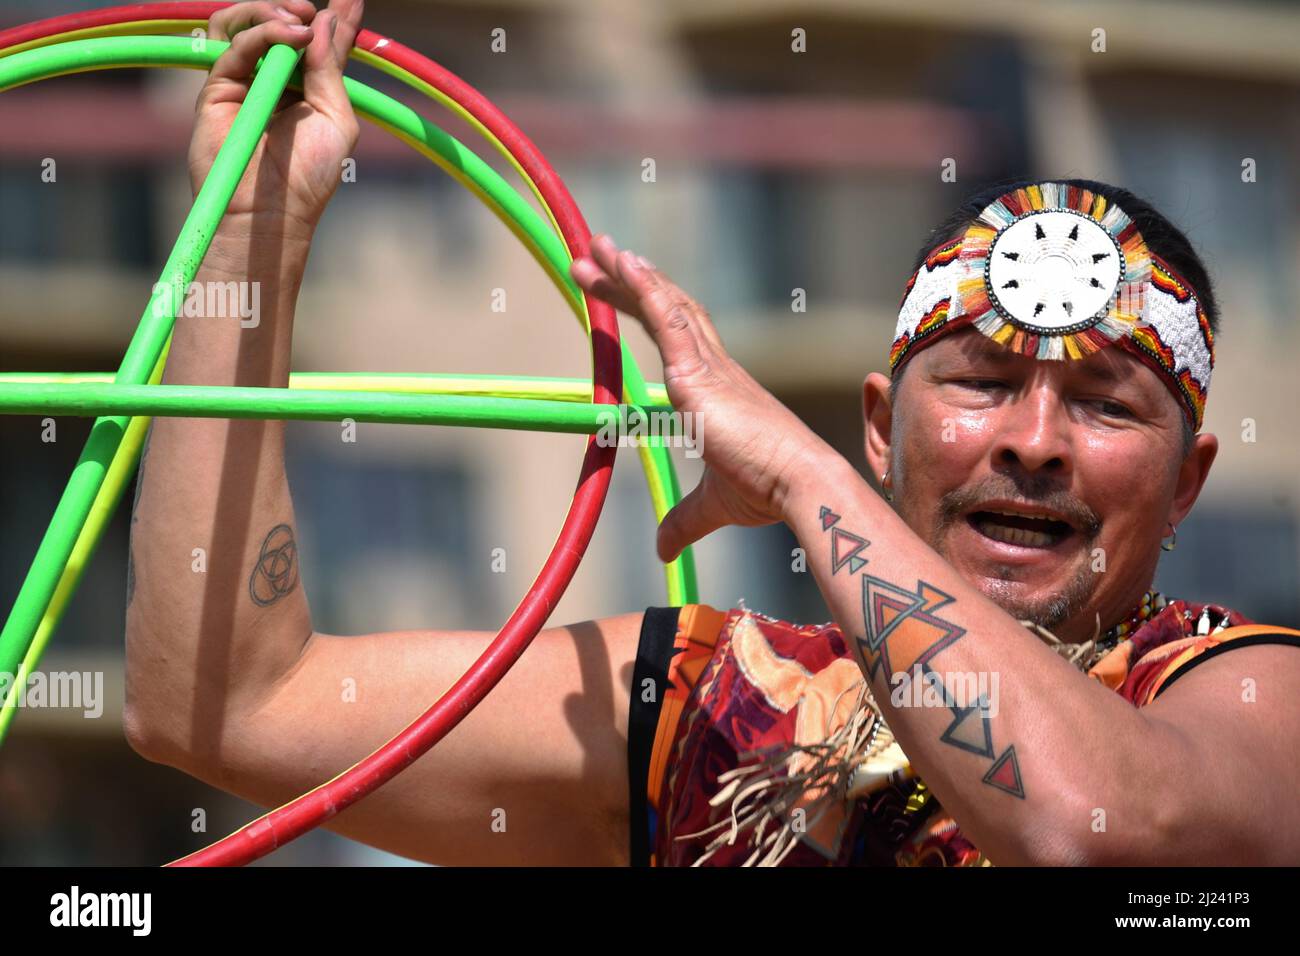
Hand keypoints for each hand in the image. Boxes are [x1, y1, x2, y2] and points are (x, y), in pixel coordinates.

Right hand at [188, 0, 364, 235]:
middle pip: (278, 23)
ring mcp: (243, 81)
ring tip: (296, 20)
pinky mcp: (217, 87)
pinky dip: (260, 32)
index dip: (335, 19)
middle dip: (296, 8)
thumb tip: (323, 21)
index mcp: (308, 90)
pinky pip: (233, 44)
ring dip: (271, 11)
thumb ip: (330, 69)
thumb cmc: (308, 175)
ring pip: (245, 23)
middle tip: (310, 11)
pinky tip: (287, 35)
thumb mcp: (336, 118)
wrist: (270, 209)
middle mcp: (274, 81)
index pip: (320, 44)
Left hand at [570, 235, 837, 562]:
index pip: (678, 335)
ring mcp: (709, 365)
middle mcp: (715, 366)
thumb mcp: (713, 505)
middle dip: (630, 282)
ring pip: (665, 305)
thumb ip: (684, 520)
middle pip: (668, 309)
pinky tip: (624, 262)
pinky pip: (669, 318)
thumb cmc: (767, 490)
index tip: (623, 288)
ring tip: (595, 247)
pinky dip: (647, 288)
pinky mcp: (700, 373)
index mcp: (718, 388)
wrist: (797, 484)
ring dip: (627, 275)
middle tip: (595, 256)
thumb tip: (662, 549)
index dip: (649, 308)